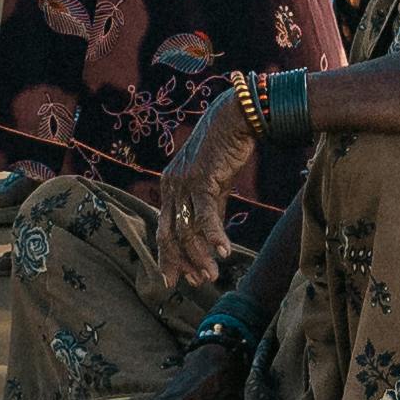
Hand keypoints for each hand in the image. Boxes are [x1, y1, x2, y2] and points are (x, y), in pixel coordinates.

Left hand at [147, 115, 244, 293]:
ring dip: (199, 255)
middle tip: (196, 282)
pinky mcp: (202, 179)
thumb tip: (210, 238)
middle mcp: (171, 186)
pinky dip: (213, 235)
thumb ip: (207, 208)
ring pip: (186, 228)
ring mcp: (184, 183)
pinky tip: (222, 252)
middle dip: (181, 262)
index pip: (164, 230)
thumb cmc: (225, 149)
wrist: (235, 117)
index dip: (169, 257)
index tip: (176, 279)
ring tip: (211, 275)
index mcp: (170, 188)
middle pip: (171, 234)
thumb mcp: (213, 184)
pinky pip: (204, 214)